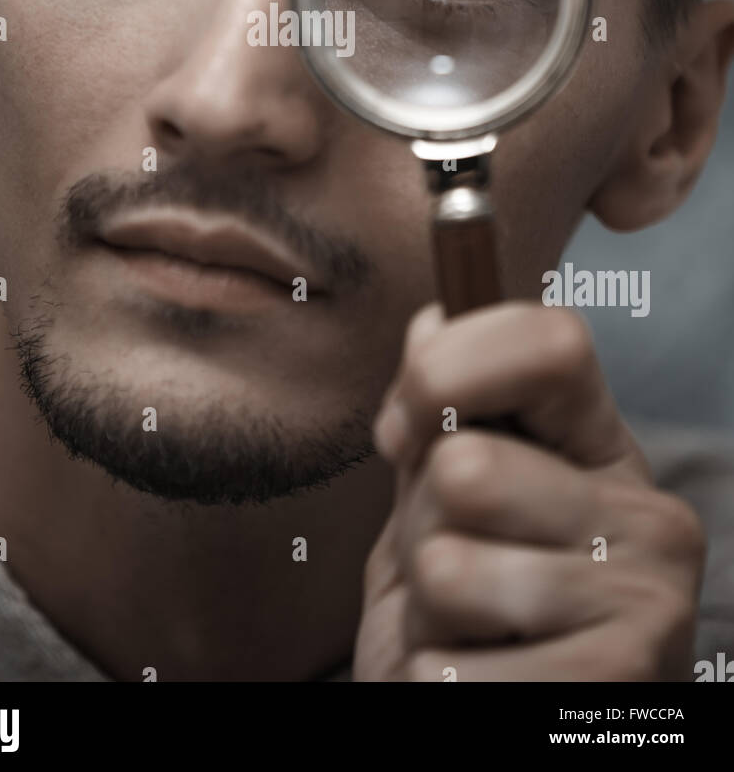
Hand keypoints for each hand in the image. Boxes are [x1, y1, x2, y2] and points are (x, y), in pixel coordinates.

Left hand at [354, 301, 705, 681]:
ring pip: (448, 569)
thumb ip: (443, 418)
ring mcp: (649, 607)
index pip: (552, 342)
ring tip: (468, 633)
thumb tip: (431, 320)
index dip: (448, 370)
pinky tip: (481, 686)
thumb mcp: (449, 503)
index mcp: (606, 452)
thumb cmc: (471, 611)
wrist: (500, 733)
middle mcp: (652, 518)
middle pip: (468, 467)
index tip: (398, 431)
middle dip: (423, 528)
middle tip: (453, 574)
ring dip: (426, 614)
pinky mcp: (615, 690)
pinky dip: (434, 683)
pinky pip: (450, 671)